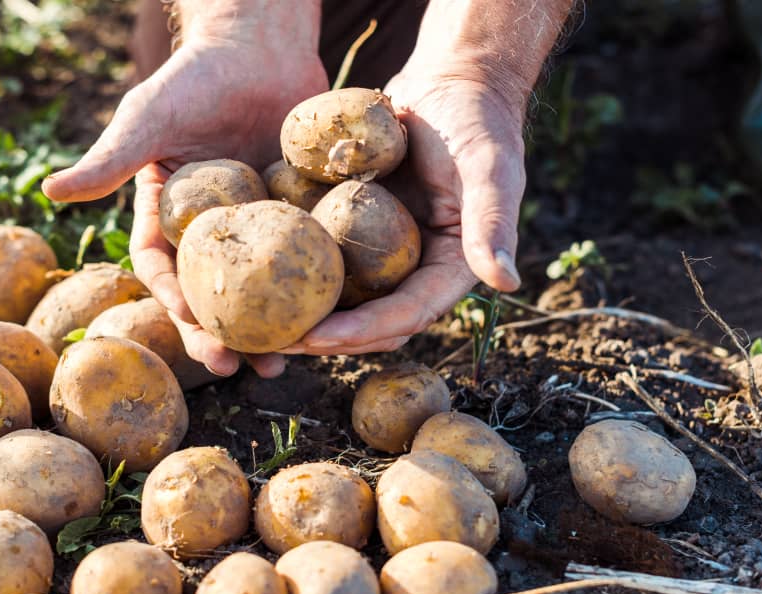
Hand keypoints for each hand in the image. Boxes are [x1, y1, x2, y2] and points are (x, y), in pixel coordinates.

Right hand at [42, 37, 328, 377]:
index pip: (162, 270)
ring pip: (260, 289)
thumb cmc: (194, 77)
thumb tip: (51, 191)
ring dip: (270, 328)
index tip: (189, 324)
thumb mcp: (149, 117)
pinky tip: (332, 314)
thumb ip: (109, 159)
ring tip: (286, 361)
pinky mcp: (298, 216)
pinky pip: (304, 258)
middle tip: (236, 367)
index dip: (171, 301)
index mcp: (168, 217)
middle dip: (220, 336)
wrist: (257, 46)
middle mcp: (210, 231)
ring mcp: (257, 228)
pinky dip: (313, 288)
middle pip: (211, 294)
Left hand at [283, 75, 526, 355]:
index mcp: (450, 269)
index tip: (317, 337)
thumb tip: (506, 283)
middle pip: (368, 321)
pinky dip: (295, 268)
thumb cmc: (477, 121)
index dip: (363, 331)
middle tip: (275, 341)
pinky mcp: (355, 228)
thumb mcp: (489, 170)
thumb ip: (493, 224)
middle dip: (325, 336)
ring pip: (342, 298)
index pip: (406, 314)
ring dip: (303, 313)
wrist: (452, 82)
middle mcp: (415, 270)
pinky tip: (255, 272)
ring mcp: (383, 252)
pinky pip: (323, 257)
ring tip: (257, 321)